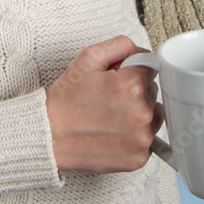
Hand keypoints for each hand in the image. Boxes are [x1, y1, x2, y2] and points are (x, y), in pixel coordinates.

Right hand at [45, 34, 164, 172]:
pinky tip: (112, 133)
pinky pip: (147, 140)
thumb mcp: (87, 59)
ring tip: (110, 116)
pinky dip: (133, 136)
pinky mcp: (139, 157)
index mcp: (131, 85)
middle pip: (152, 91)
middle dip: (135, 91)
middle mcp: (141, 113)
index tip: (115, 79)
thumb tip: (139, 52)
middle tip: (108, 98)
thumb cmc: (66, 100)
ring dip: (138, 113)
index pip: (150, 67)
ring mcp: (141, 138)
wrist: (49, 135)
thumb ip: (120, 46)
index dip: (131, 70)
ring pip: (153, 116)